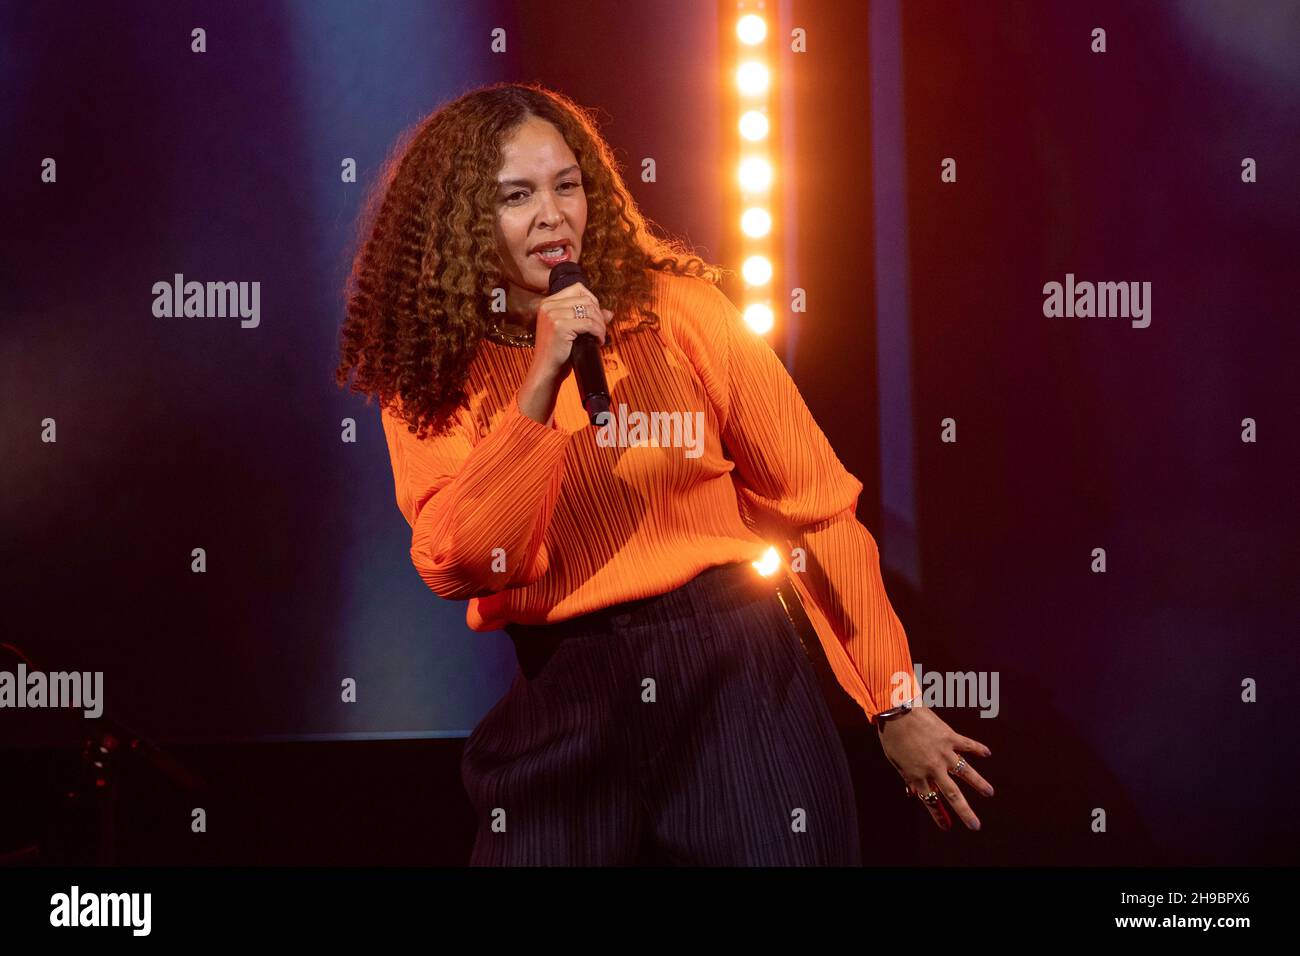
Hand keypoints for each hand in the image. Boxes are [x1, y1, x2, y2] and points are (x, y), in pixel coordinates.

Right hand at [529, 281, 613, 381]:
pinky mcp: (559, 326)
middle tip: (601, 331)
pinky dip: (598, 332)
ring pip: (589, 310)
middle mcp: (548, 305)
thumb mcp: (573, 331)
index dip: (592, 301)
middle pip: (585, 299)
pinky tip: (598, 342)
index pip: (577, 288)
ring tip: (600, 337)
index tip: (596, 318)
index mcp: (548, 303)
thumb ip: (588, 318)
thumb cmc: (559, 353)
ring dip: (600, 325)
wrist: (546, 371)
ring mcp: (552, 314)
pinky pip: (589, 323)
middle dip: (598, 315)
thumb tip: (609, 313)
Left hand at [875, 703, 994, 830]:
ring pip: (966, 773)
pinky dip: (978, 748)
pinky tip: (987, 753)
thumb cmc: (892, 737)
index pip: (930, 800)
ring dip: (979, 783)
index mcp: (917, 775)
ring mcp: (944, 753)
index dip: (938, 815)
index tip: (947, 827)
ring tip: (989, 793)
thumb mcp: (895, 761)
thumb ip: (907, 777)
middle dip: (965, 812)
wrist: (896, 711)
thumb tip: (913, 793)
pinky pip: (968, 745)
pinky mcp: (950, 737)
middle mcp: (933, 768)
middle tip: (976, 825)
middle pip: (952, 795)